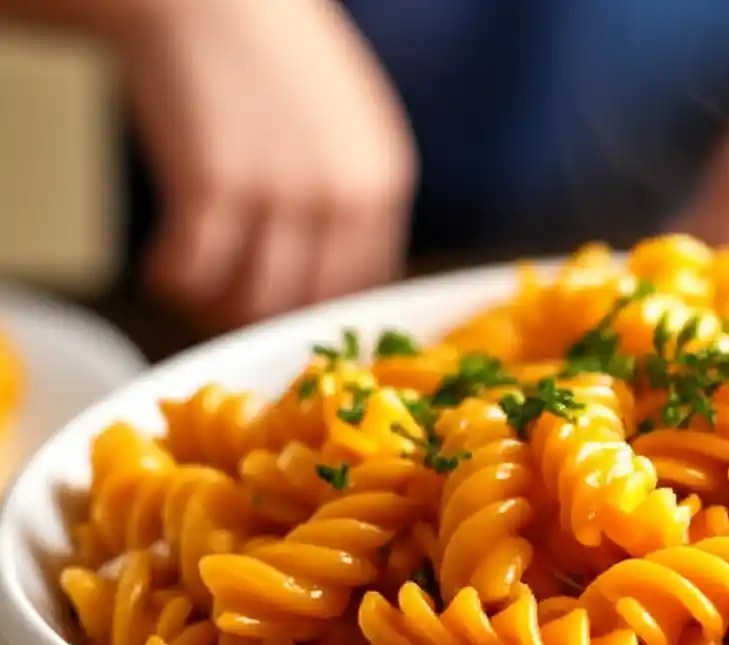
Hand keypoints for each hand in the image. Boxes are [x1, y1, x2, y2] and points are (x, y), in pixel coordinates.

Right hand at [121, 0, 415, 329]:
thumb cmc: (275, 54)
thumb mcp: (349, 122)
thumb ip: (354, 191)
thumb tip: (336, 270)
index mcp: (383, 179)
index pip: (361, 285)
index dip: (313, 311)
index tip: (277, 313)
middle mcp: (344, 194)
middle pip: (305, 305)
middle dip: (258, 319)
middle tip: (220, 306)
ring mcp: (282, 191)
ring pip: (248, 302)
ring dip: (210, 306)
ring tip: (188, 283)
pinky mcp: (216, 184)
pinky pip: (191, 272)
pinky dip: (168, 278)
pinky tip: (158, 261)